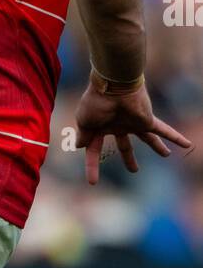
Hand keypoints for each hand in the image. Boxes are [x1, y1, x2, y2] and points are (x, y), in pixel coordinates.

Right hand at [74, 80, 192, 184]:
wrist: (113, 85)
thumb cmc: (95, 102)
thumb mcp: (84, 122)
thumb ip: (84, 136)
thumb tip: (80, 146)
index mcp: (100, 126)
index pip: (94, 150)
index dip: (92, 167)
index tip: (92, 182)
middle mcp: (118, 125)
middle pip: (125, 146)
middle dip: (129, 157)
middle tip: (134, 169)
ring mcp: (134, 123)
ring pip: (148, 139)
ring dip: (157, 146)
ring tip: (166, 154)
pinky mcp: (147, 121)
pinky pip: (164, 130)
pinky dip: (176, 137)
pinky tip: (187, 145)